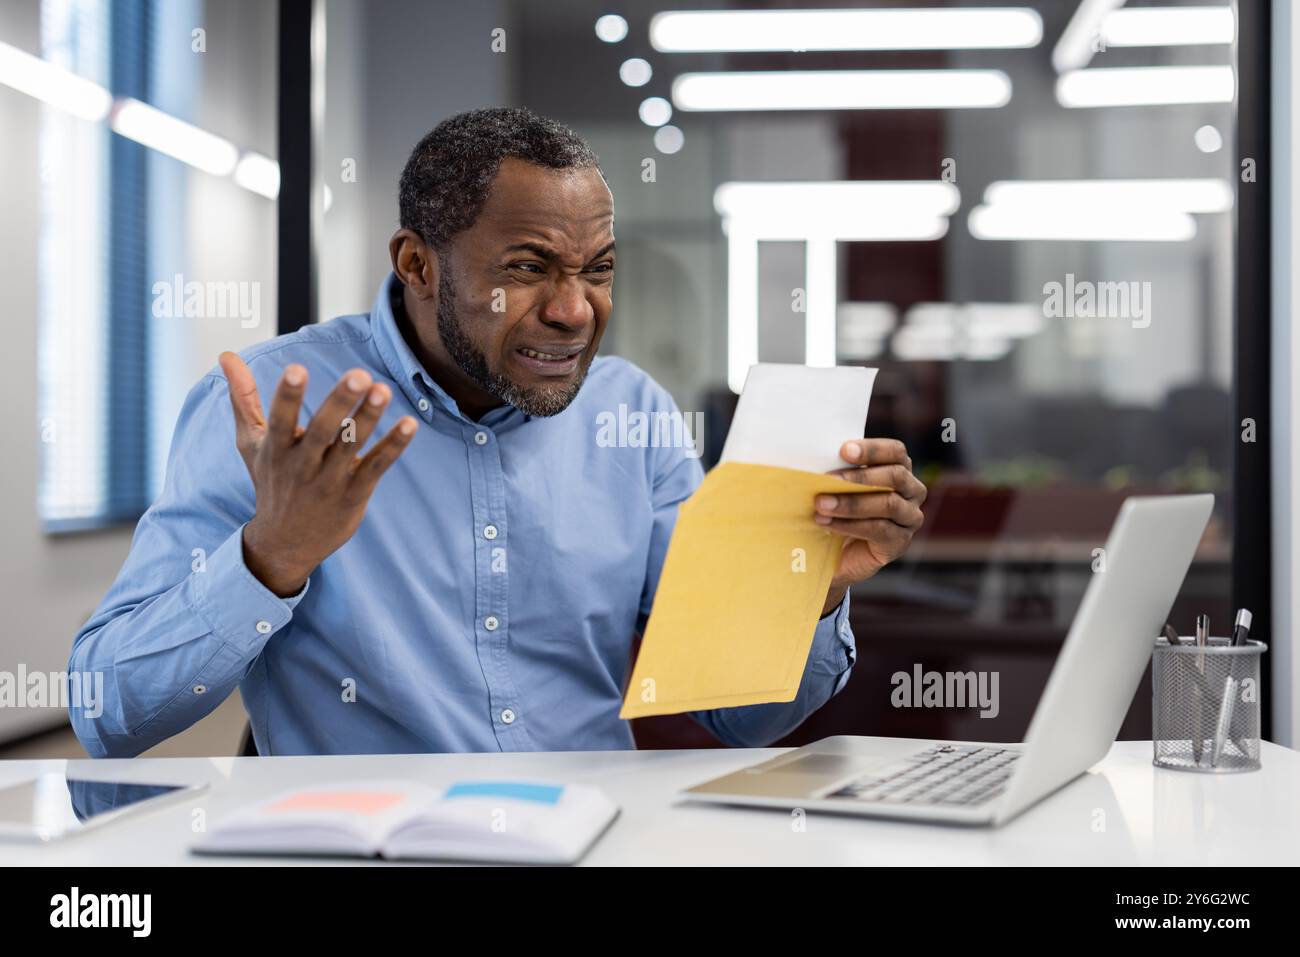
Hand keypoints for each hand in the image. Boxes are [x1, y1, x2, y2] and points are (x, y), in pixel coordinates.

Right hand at [219, 352, 417, 596]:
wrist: (286, 544)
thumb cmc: (271, 481)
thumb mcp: (252, 443)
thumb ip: (244, 399)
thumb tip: (226, 354)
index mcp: (276, 450)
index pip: (280, 420)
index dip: (288, 396)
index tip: (297, 368)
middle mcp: (302, 465)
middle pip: (322, 431)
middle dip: (340, 402)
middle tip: (359, 374)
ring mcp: (330, 481)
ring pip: (351, 446)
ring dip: (369, 418)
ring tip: (384, 389)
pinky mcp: (354, 493)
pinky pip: (376, 467)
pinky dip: (393, 446)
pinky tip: (410, 423)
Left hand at [814, 438, 925, 614]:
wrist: (841, 553)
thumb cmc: (840, 510)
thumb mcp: (841, 486)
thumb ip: (839, 471)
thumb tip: (815, 456)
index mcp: (901, 469)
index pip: (896, 451)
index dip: (872, 449)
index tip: (843, 450)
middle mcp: (913, 491)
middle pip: (896, 476)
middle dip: (860, 477)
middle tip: (828, 478)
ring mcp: (910, 517)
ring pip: (888, 504)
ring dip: (851, 503)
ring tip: (822, 504)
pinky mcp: (900, 541)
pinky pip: (880, 529)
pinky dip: (850, 525)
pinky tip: (828, 524)